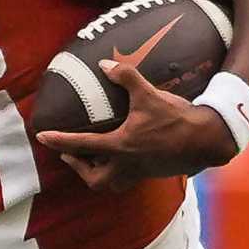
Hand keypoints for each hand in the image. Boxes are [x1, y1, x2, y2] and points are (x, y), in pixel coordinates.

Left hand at [36, 61, 236, 188]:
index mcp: (121, 146)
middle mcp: (127, 164)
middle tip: (70, 155)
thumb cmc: (176, 118)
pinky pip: (126, 179)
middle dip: (79, 169)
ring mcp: (140, 172)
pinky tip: (118, 158)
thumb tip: (104, 64)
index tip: (42, 137)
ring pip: (109, 184)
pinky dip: (116, 172)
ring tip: (92, 159)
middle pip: (94, 179)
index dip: (59, 140)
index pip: (82, 144)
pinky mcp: (152, 173)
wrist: (206, 139)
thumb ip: (125, 76)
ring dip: (96, 174)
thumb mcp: (149, 94)